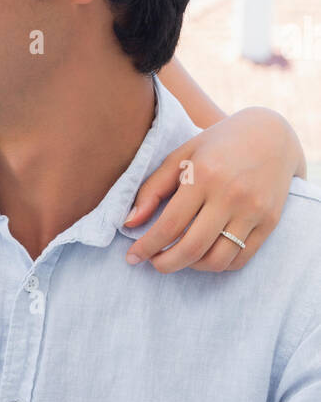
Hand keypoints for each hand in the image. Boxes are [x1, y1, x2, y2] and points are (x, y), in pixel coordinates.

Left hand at [124, 107, 304, 271]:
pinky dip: (218, 265)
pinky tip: (205, 254)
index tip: (132, 257)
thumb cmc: (218, 145)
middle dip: (165, 264)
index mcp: (204, 175)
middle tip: (154, 263)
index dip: (146, 246)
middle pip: (192, 248)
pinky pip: (241, 259)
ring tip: (180, 256)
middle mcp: (231, 195)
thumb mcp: (181, 156)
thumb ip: (152, 189)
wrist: (272, 135)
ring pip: (217, 260)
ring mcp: (253, 210)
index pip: (169, 225)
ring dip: (191, 267)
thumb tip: (129, 224)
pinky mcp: (269, 221)